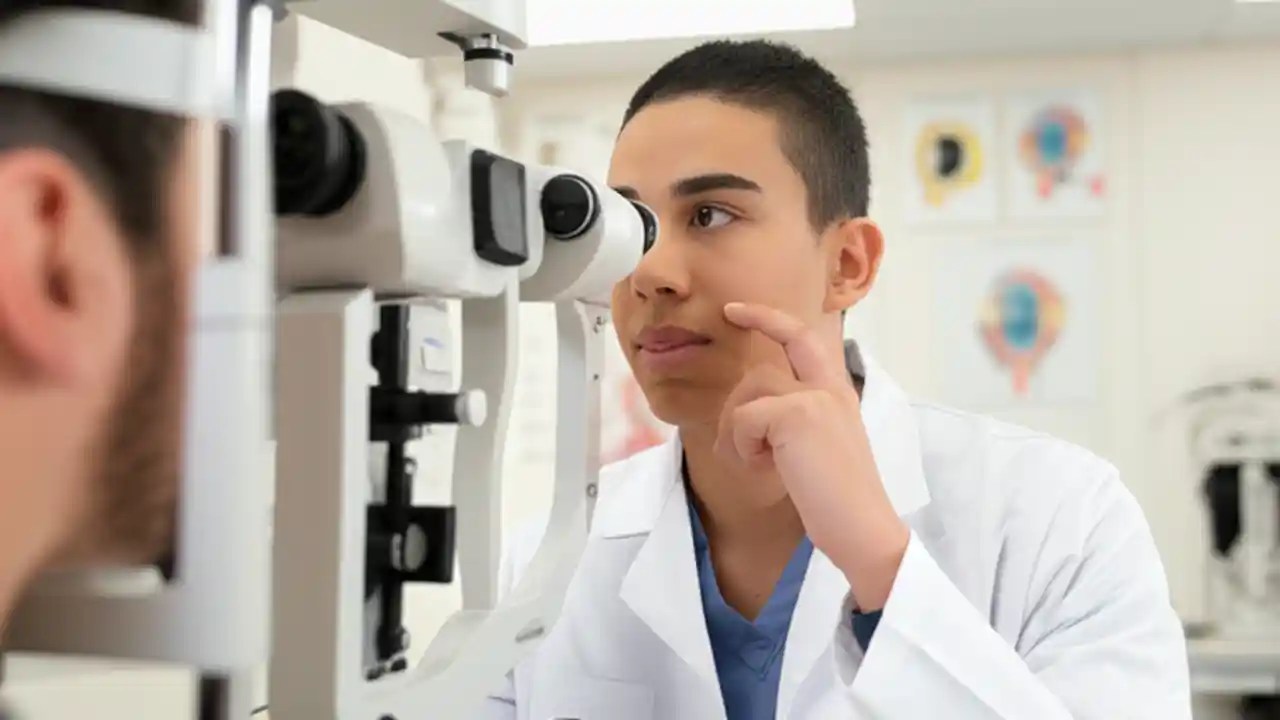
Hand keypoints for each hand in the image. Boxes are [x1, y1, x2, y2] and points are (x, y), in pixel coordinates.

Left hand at [715, 302, 908, 610]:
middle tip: (730, 445)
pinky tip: (764, 470)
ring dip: (739, 436)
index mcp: (838, 393)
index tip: (735, 310)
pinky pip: (744, 420)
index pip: (801, 337)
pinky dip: (743, 448)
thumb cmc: (838, 501)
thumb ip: (791, 422)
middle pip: (760, 372)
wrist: (863, 529)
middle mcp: (829, 388)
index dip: (766, 318)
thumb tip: (743, 418)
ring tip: (759, 468)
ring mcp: (815, 397)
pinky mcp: (797, 414)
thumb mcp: (817, 450)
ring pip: (747, 397)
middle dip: (735, 404)